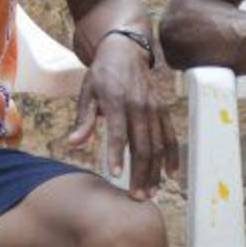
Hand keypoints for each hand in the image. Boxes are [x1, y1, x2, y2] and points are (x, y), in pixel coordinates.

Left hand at [68, 33, 178, 199]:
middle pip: (142, 145)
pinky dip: (172, 155)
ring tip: (150, 192)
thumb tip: (73, 143)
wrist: (125, 50)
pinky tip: (171, 174)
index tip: (115, 174)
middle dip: (140, 173)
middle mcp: (139, 105)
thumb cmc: (102, 75)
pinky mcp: (162, 110)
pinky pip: (170, 135)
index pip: (118, 132)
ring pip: (157, 145)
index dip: (117, 154)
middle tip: (136, 196)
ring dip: (155, 171)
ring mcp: (154, 108)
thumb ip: (84, 120)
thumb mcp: (87, 92)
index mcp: (117, 101)